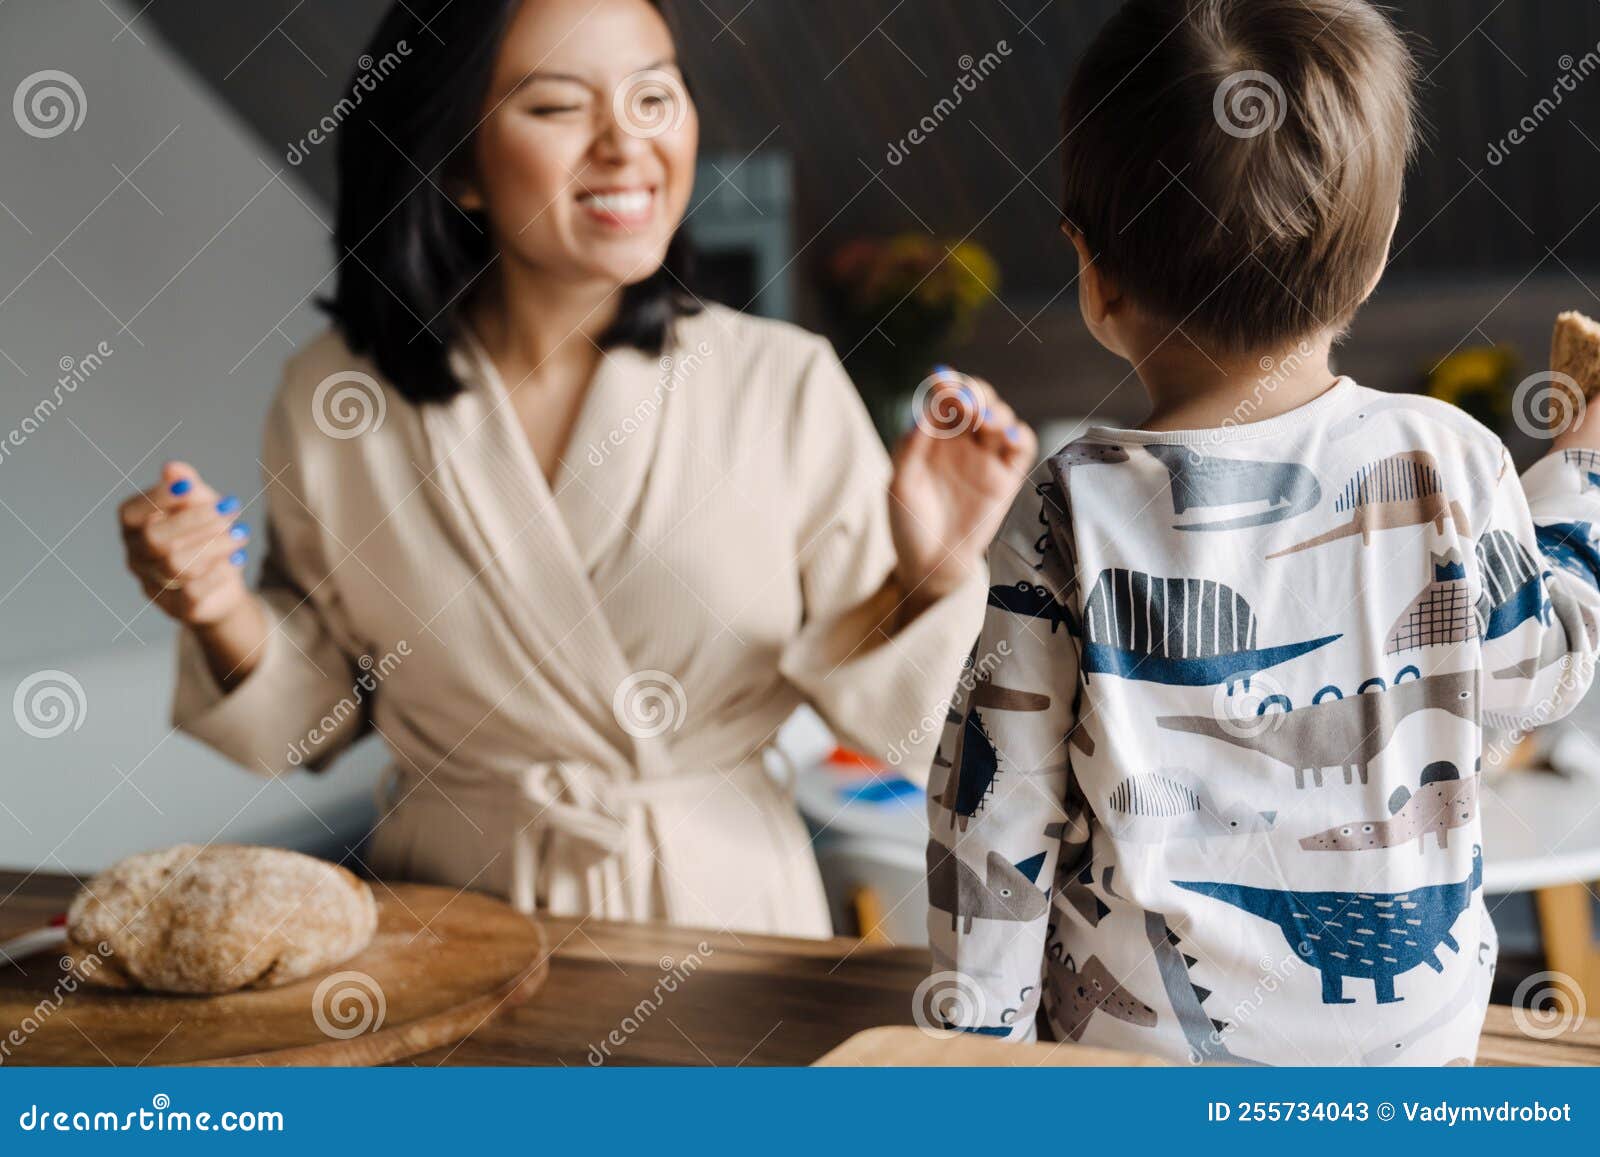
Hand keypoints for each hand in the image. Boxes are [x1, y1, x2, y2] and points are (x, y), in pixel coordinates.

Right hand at [119, 461, 251, 627]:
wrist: (225, 580)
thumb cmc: (206, 534)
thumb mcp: (202, 506)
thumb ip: (188, 489)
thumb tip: (173, 468)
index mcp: (134, 528)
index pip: (132, 513)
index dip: (158, 498)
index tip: (190, 487)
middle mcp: (136, 557)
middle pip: (155, 539)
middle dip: (196, 521)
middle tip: (231, 508)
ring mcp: (153, 585)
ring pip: (176, 564)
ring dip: (215, 545)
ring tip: (241, 534)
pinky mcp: (177, 608)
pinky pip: (194, 591)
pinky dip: (219, 572)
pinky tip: (236, 558)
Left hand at [888, 368, 1036, 608]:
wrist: (929, 563)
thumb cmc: (909, 522)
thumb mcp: (899, 485)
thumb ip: (909, 450)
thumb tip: (924, 415)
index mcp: (935, 435)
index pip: (945, 399)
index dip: (946, 384)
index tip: (940, 378)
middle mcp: (963, 441)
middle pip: (978, 400)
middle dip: (974, 392)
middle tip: (964, 401)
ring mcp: (986, 458)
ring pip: (1001, 418)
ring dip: (996, 411)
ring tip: (984, 420)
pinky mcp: (1006, 478)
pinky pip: (1021, 448)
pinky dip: (1020, 435)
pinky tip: (1009, 435)